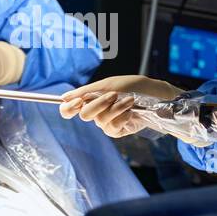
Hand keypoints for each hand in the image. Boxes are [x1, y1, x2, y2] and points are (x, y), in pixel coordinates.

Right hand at [59, 75, 182, 138]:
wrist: (153, 94)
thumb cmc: (132, 86)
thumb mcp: (108, 84)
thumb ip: (86, 91)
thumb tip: (63, 97)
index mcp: (90, 100)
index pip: (68, 109)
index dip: (68, 108)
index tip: (78, 101)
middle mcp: (95, 113)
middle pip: (85, 115)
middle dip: (100, 103)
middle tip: (113, 95)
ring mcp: (105, 123)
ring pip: (101, 120)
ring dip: (117, 108)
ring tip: (130, 100)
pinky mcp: (116, 131)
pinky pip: (113, 127)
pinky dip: (123, 117)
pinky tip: (131, 111)